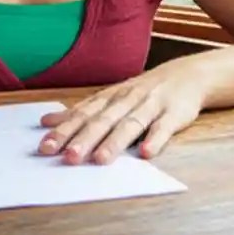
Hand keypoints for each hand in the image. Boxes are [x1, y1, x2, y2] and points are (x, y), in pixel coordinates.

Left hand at [36, 67, 204, 163]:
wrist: (189, 74)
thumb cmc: (143, 91)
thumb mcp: (111, 97)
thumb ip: (82, 111)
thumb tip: (47, 122)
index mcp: (110, 98)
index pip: (83, 115)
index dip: (64, 131)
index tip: (45, 147)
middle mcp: (127, 100)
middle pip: (103, 121)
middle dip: (85, 139)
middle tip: (68, 157)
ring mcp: (151, 106)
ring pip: (130, 124)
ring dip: (115, 142)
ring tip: (100, 159)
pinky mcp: (175, 114)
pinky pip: (164, 127)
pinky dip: (156, 140)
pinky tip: (147, 154)